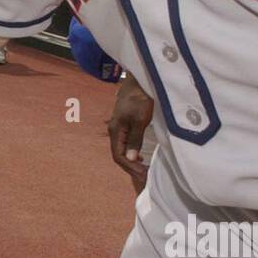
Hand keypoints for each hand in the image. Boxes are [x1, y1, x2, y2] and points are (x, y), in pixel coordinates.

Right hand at [108, 76, 152, 191]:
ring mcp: (118, 127)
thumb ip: (135, 139)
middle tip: (144, 176)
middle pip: (118, 154)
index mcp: (115, 130)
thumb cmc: (140, 98)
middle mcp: (114, 130)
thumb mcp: (140, 120)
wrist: (139, 80)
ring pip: (122, 149)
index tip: (143, 175)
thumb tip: (131, 158)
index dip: (129, 167)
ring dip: (131, 161)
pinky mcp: (125, 124)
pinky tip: (140, 156)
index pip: (118, 155)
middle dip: (130, 167)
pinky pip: (125, 143)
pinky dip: (132, 152)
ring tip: (143, 169)